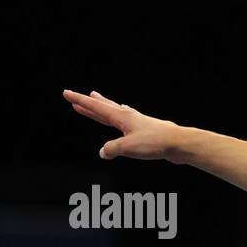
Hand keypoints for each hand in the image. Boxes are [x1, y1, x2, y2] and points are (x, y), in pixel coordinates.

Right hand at [61, 89, 182, 161]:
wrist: (179, 144)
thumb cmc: (155, 142)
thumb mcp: (128, 147)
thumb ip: (112, 149)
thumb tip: (103, 152)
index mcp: (122, 117)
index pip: (96, 108)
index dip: (80, 101)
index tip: (67, 94)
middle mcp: (129, 117)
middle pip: (104, 108)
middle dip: (89, 103)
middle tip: (76, 98)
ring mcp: (138, 122)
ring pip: (115, 111)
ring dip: (104, 106)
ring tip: (97, 97)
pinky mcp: (146, 130)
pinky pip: (127, 120)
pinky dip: (121, 116)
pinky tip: (125, 113)